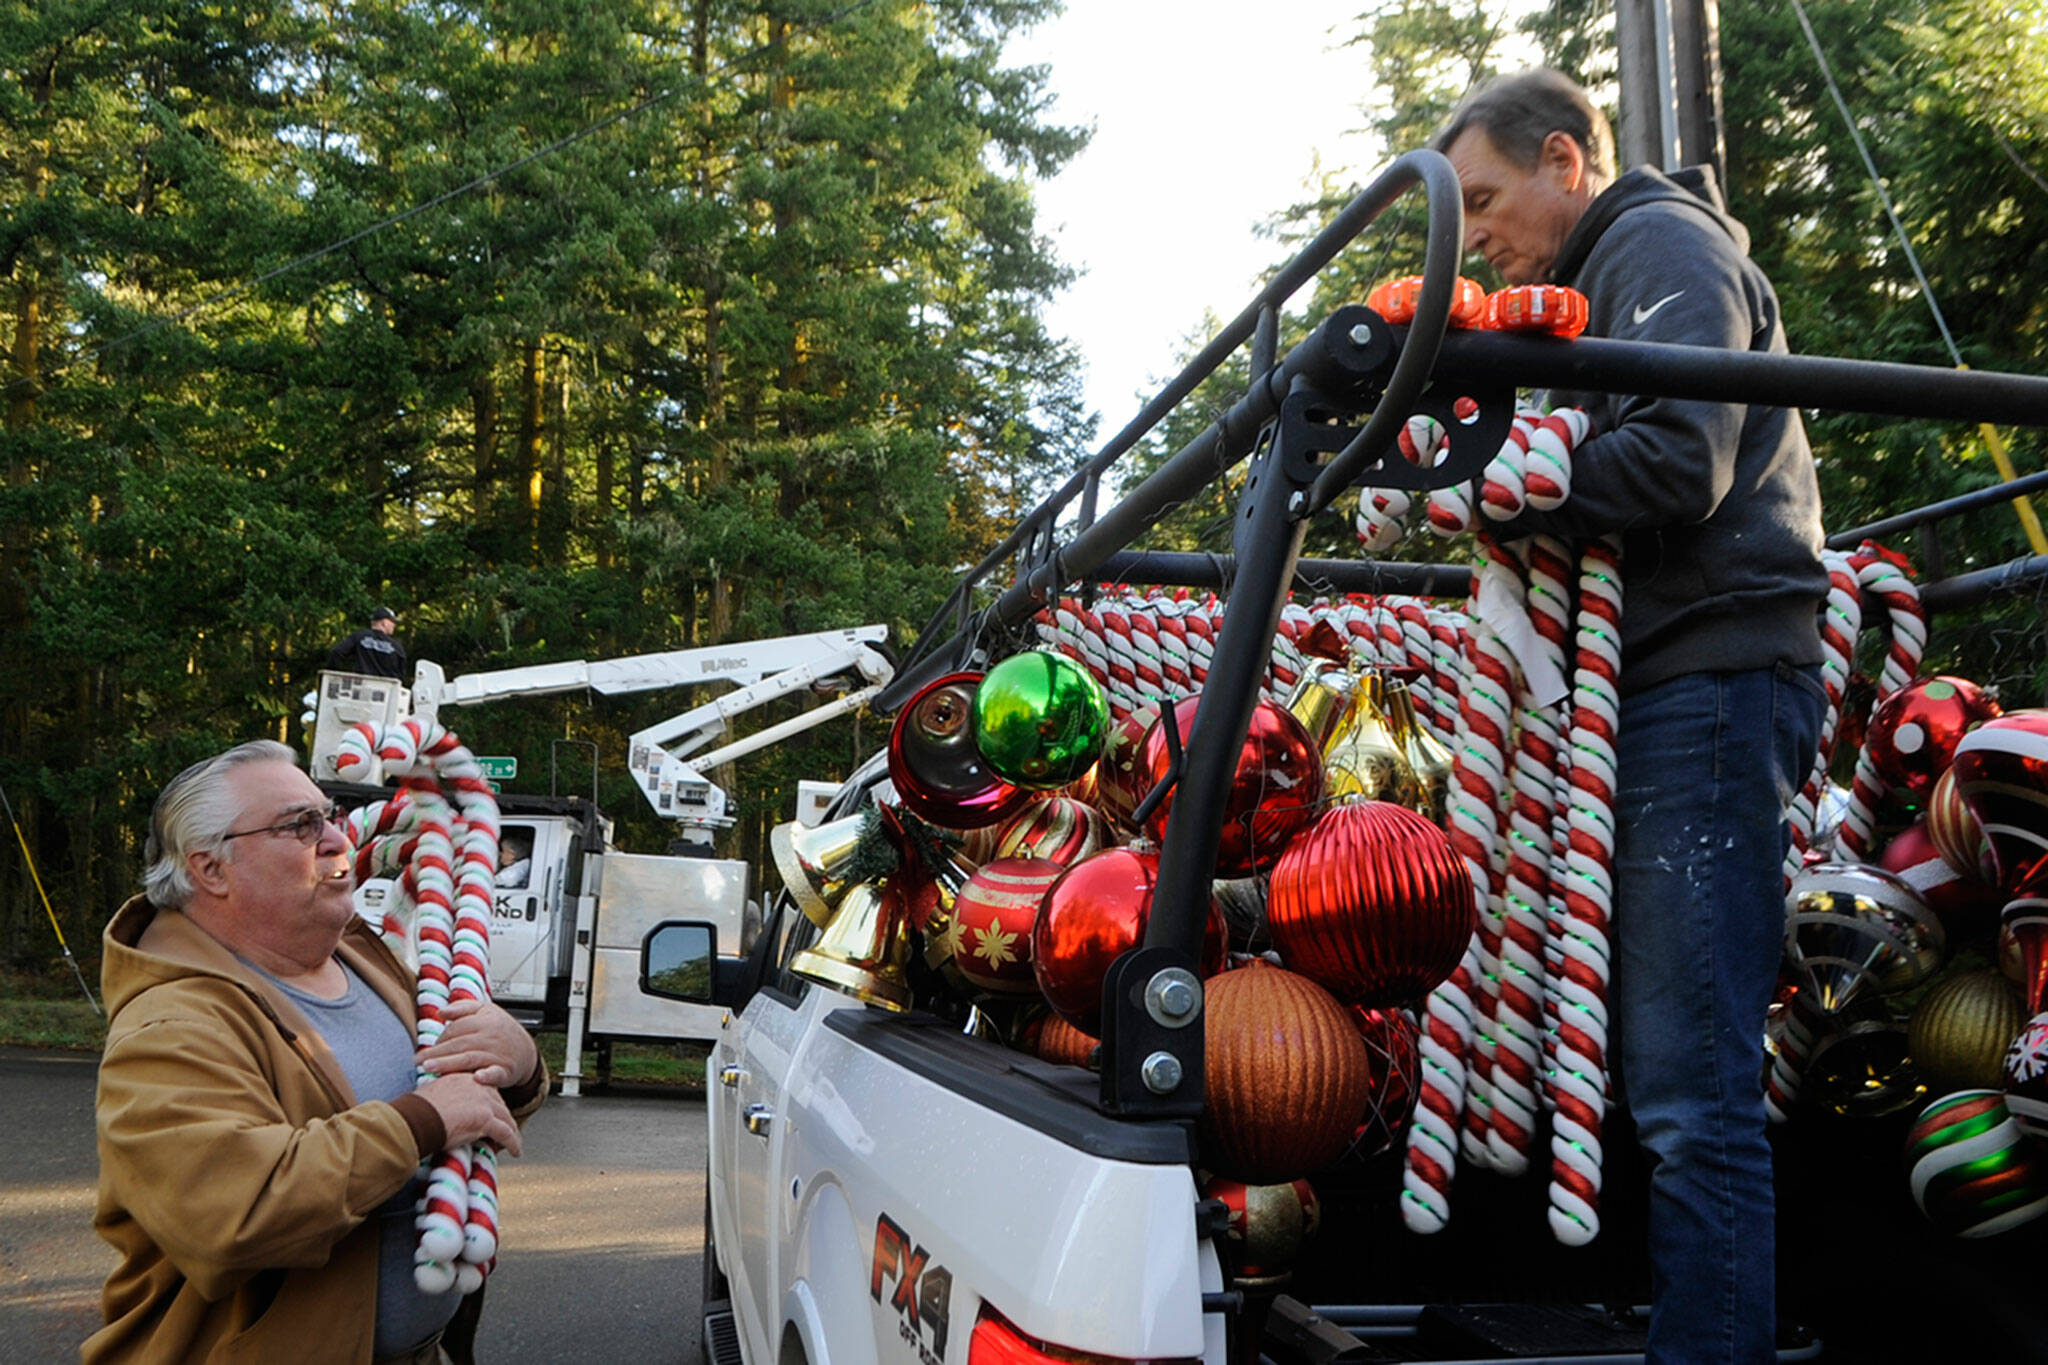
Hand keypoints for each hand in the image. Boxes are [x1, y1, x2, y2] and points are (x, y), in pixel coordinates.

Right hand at [414, 1073, 522, 1156]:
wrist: (413, 1119)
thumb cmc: (414, 1112)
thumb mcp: (432, 1097)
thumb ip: (444, 1099)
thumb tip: (444, 1112)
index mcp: (464, 1078)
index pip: (484, 1091)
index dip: (490, 1105)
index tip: (491, 1116)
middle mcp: (477, 1085)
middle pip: (498, 1103)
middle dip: (503, 1119)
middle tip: (505, 1132)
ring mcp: (484, 1101)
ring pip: (505, 1118)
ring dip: (511, 1132)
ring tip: (514, 1143)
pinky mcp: (486, 1119)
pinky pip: (506, 1133)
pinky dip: (513, 1143)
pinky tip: (516, 1151)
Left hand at [417, 997, 539, 1088]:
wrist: (526, 1051)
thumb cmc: (501, 1030)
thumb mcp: (486, 1011)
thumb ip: (462, 1008)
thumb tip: (440, 1012)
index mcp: (484, 1021)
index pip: (456, 1030)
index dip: (439, 1040)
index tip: (425, 1051)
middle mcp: (491, 1037)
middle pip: (459, 1044)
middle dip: (436, 1053)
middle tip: (417, 1062)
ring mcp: (498, 1054)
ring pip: (469, 1059)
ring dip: (449, 1064)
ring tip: (430, 1068)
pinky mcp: (505, 1071)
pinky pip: (496, 1073)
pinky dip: (488, 1076)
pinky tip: (477, 1078)